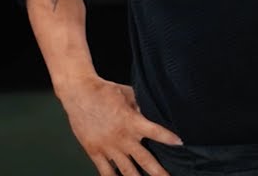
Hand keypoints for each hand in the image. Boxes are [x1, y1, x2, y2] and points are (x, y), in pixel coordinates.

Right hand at [55, 75, 182, 175]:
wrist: (78, 92)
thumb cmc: (103, 90)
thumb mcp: (127, 93)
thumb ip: (139, 106)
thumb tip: (149, 113)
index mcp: (131, 121)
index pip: (156, 132)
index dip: (169, 138)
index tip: (180, 143)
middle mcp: (122, 138)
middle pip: (145, 161)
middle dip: (159, 173)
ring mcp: (108, 147)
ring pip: (127, 171)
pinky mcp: (94, 151)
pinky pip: (105, 171)